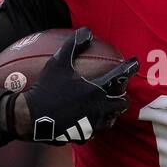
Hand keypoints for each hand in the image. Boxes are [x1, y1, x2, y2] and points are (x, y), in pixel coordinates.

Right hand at [17, 28, 137, 143]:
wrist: (32, 117)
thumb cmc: (46, 87)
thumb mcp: (58, 63)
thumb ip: (74, 45)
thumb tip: (87, 31)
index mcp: (95, 90)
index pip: (120, 77)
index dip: (130, 68)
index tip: (134, 63)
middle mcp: (98, 108)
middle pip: (121, 103)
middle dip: (123, 96)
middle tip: (120, 90)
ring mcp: (91, 124)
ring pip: (110, 119)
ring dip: (112, 112)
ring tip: (109, 107)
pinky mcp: (82, 135)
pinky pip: (95, 131)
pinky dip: (96, 125)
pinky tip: (91, 121)